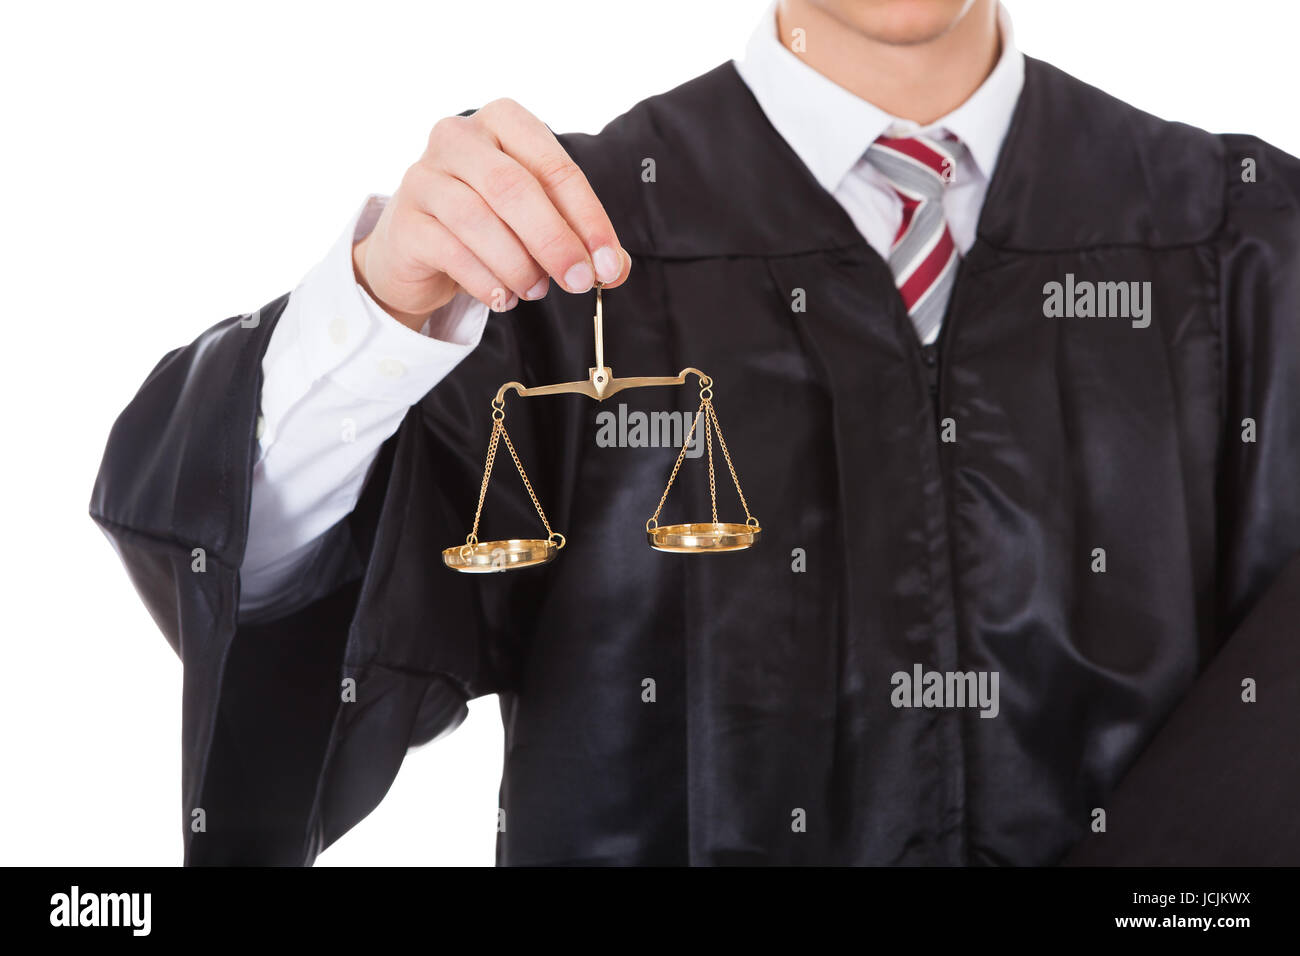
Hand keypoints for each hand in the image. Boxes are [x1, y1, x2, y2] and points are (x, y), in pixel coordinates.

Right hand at [352, 98, 630, 330]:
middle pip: (514, 188)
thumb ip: (578, 238)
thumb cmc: (488, 224)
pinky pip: (452, 252)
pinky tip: (504, 297)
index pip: (554, 167)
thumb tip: (615, 268)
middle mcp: (459, 138)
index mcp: (503, 122)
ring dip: (518, 265)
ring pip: (479, 221)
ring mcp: (424, 176)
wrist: (418, 249)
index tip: (609, 264)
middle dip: (554, 241)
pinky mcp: (405, 221)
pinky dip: (487, 282)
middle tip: (579, 281)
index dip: (588, 218)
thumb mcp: (537, 220)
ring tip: (536, 290)